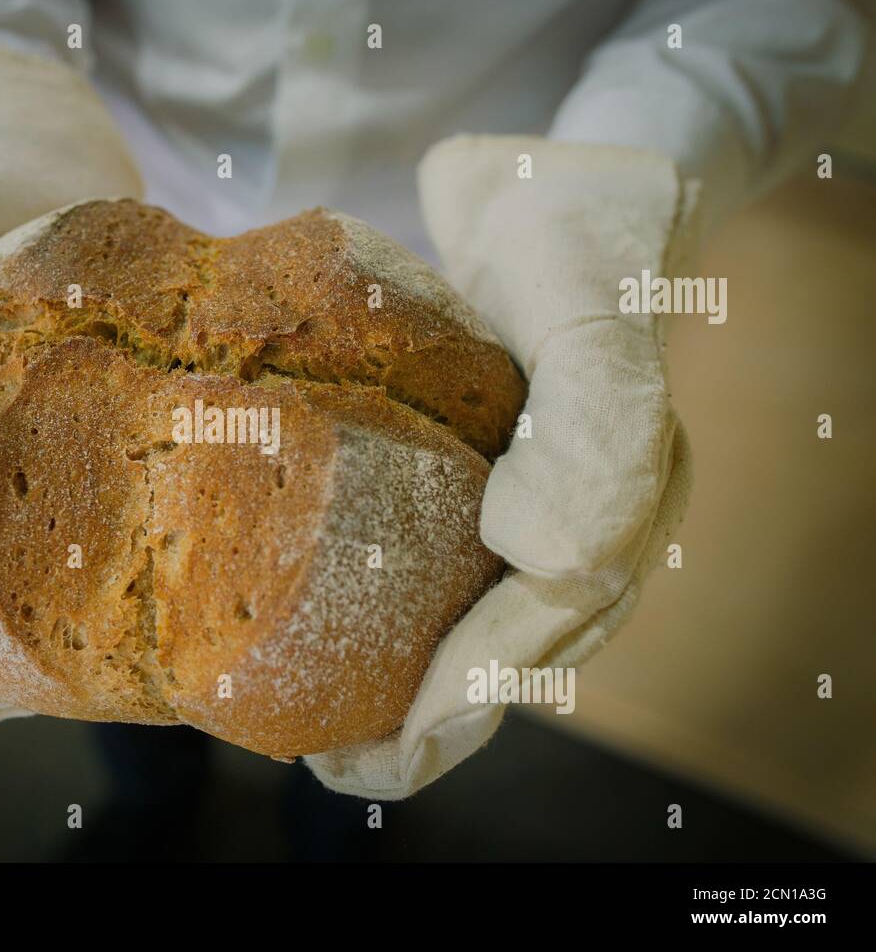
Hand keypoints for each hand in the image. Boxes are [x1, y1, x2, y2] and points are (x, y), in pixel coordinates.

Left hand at [305, 136, 697, 795]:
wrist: (551, 190)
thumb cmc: (577, 235)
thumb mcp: (590, 297)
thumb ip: (594, 420)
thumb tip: (537, 549)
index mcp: (625, 494)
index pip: (550, 616)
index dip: (478, 687)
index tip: (406, 741)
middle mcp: (585, 516)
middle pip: (520, 648)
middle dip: (440, 720)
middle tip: (352, 772)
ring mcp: (532, 506)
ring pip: (485, 629)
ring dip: (418, 696)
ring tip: (338, 752)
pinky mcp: (473, 486)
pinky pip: (446, 579)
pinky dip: (397, 629)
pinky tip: (338, 655)